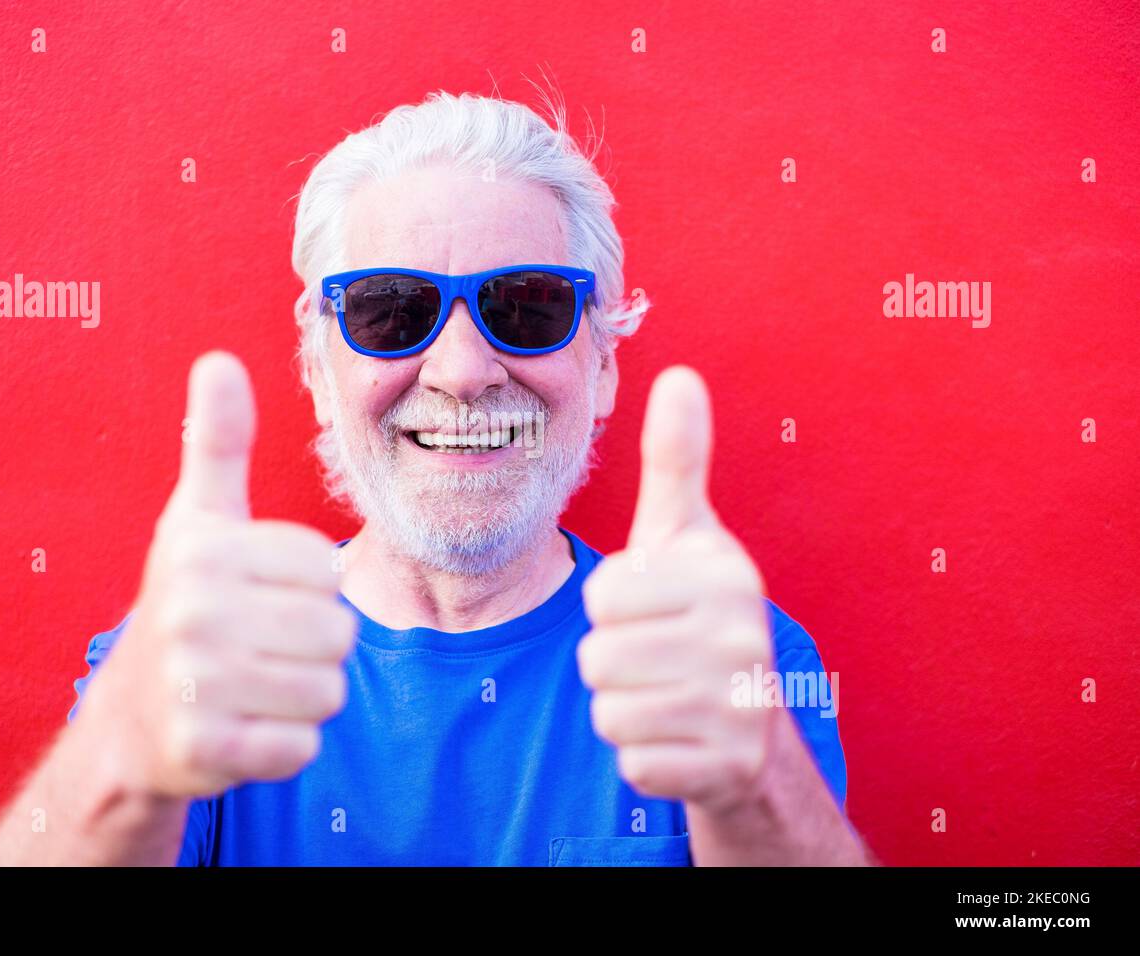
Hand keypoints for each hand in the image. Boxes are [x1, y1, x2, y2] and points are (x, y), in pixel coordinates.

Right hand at [78, 351, 357, 798]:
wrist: (130, 718)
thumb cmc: (185, 602)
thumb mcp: (199, 520)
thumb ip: (217, 444)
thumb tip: (219, 359)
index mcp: (203, 549)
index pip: (327, 571)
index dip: (309, 590)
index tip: (261, 596)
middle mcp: (191, 612)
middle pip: (337, 633)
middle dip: (314, 647)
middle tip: (263, 647)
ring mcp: (191, 684)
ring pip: (327, 691)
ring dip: (305, 697)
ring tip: (257, 685)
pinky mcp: (199, 750)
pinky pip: (301, 748)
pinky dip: (286, 745)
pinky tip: (246, 728)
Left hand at [578, 366, 774, 812]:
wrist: (749, 726)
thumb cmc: (698, 616)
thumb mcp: (686, 537)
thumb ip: (676, 461)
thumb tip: (679, 374)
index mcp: (725, 573)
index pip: (602, 593)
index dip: (613, 606)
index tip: (656, 608)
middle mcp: (742, 637)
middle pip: (597, 655)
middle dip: (615, 662)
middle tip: (662, 659)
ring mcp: (739, 708)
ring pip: (608, 710)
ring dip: (626, 708)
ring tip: (670, 695)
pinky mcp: (726, 769)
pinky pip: (632, 761)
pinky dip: (645, 756)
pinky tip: (681, 738)